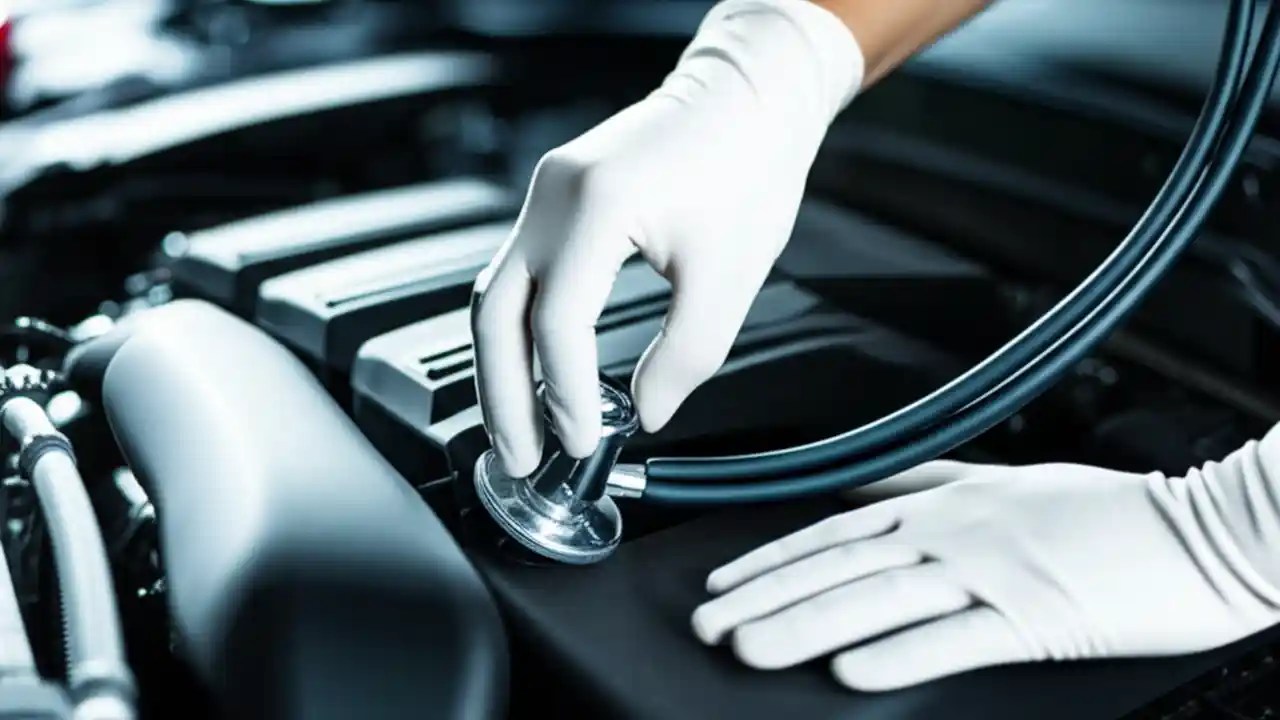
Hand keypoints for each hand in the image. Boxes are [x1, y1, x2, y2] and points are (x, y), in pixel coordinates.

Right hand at [469, 0, 863, 476]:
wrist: (749, 98)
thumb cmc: (748, 167)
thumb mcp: (731, 275)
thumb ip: (685, 356)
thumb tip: (646, 412)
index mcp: (598, 205)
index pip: (558, 322)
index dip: (564, 393)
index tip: (581, 441)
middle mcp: (554, 195)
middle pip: (497, 314)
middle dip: (502, 395)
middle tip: (518, 457)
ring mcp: (546, 194)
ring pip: (494, 296)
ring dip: (501, 368)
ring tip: (517, 429)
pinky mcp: (554, 200)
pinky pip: (518, 274)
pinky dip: (519, 331)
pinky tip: (533, 372)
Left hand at [691, 426, 1279, 690]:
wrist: (1202, 527)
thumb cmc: (1107, 509)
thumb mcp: (1006, 482)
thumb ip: (930, 482)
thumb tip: (871, 483)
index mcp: (945, 504)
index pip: (836, 531)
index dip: (773, 560)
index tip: (724, 586)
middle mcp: (954, 533)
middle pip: (840, 567)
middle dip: (766, 597)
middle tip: (709, 626)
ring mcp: (991, 573)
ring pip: (878, 600)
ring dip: (806, 624)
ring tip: (750, 648)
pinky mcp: (1034, 617)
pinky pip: (955, 639)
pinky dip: (899, 655)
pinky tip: (852, 673)